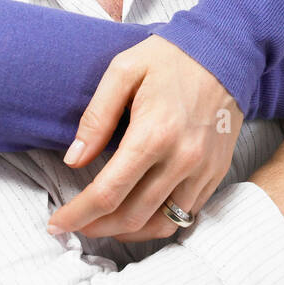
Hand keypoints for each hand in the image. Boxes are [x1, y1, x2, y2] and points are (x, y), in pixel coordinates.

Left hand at [46, 36, 243, 241]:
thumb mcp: (124, 70)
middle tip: (76, 224)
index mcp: (153, 134)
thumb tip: (74, 160)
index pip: (107, 193)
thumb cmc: (171, 57)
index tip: (57, 223)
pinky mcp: (217, 172)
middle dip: (96, 228)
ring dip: (127, 232)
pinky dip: (158, 222)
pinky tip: (139, 213)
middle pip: (131, 216)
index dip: (77, 214)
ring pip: (161, 224)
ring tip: (104, 224)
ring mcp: (203, 169)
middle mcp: (182, 159)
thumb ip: (96, 117)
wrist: (227, 52)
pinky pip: (186, 213)